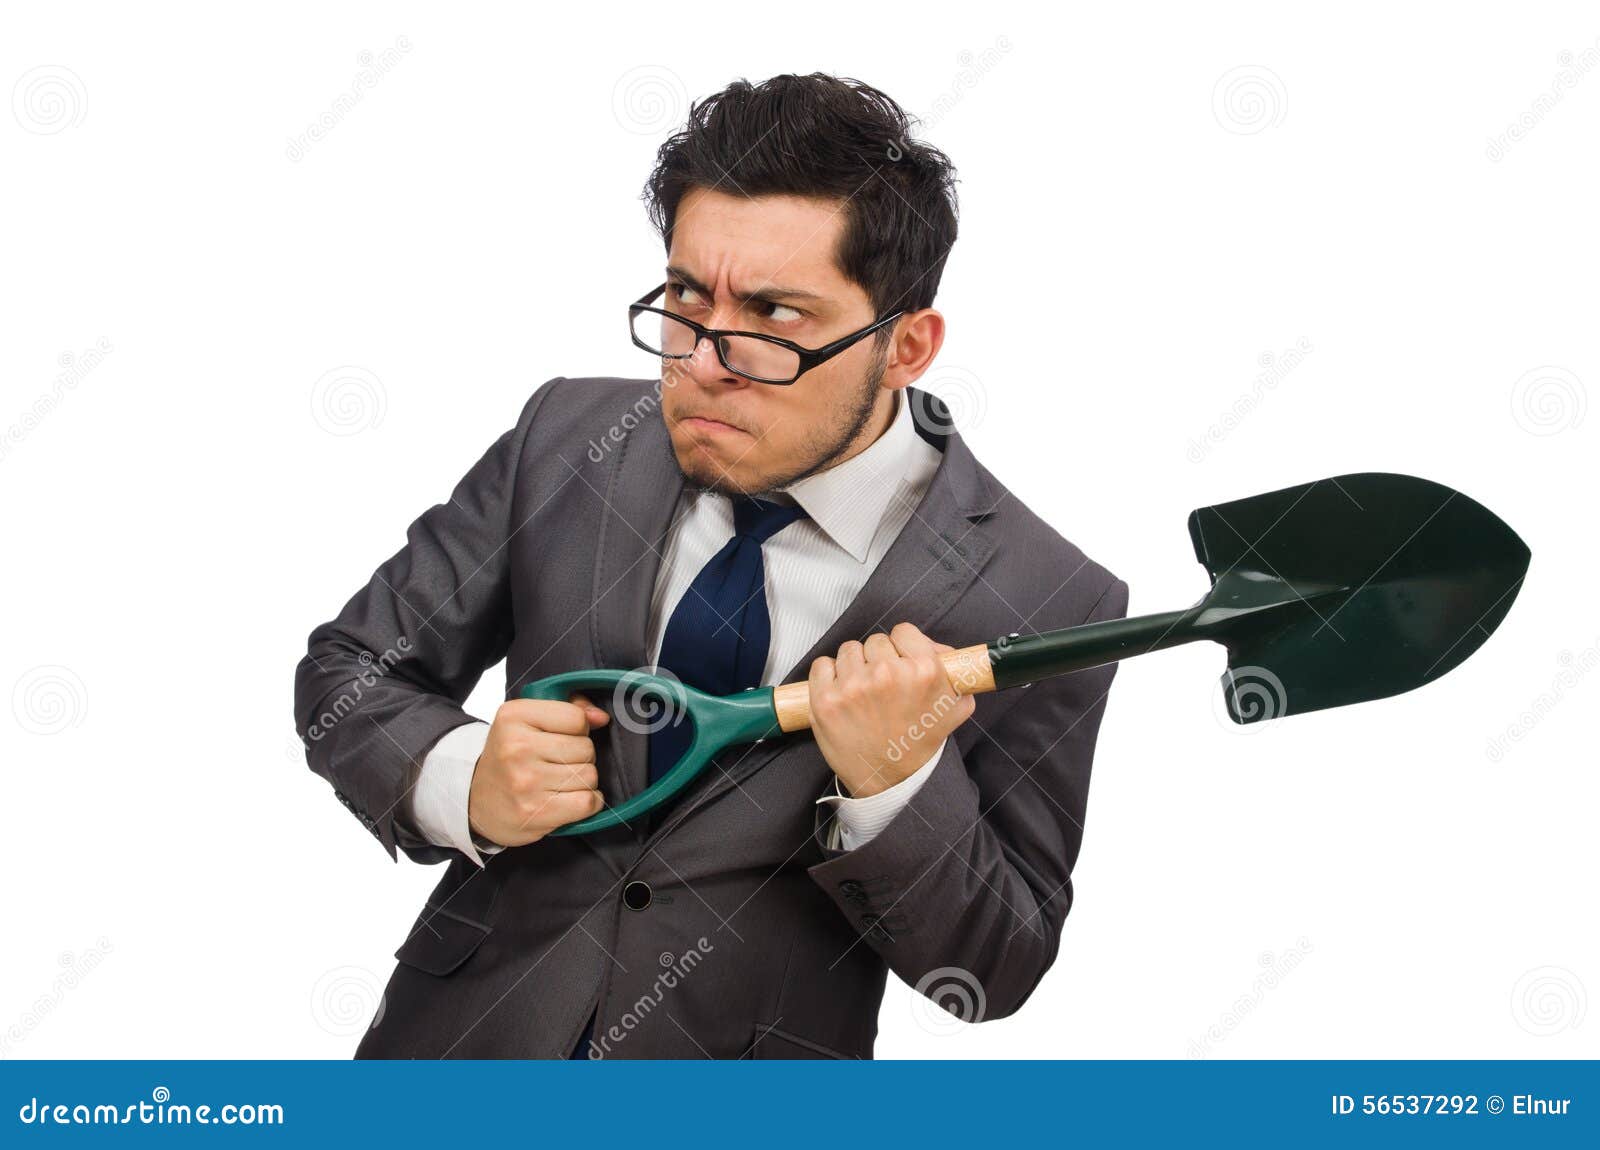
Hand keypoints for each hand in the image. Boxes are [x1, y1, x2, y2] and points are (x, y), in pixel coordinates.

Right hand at [467, 694, 608, 846]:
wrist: (474, 799)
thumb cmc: (508, 757)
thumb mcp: (526, 721)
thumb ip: (569, 709)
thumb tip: (601, 718)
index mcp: (514, 716)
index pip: (577, 718)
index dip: (577, 729)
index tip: (561, 737)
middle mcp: (517, 747)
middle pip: (586, 747)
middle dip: (580, 756)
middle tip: (557, 763)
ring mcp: (526, 782)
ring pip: (589, 775)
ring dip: (582, 780)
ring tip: (558, 781)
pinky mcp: (535, 812)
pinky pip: (587, 801)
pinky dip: (588, 802)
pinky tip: (570, 799)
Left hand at [807, 622, 975, 798]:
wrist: (892, 782)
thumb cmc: (920, 744)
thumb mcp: (954, 707)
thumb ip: (954, 671)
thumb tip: (939, 647)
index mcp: (923, 671)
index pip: (903, 631)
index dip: (902, 647)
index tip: (899, 663)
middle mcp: (888, 674)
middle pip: (875, 641)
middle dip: (877, 660)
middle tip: (881, 686)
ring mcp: (854, 686)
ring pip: (848, 650)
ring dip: (853, 667)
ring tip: (862, 693)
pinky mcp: (826, 700)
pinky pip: (822, 665)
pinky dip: (828, 676)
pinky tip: (841, 695)